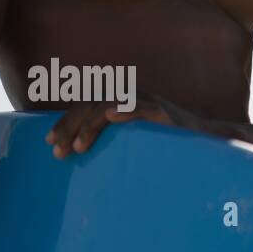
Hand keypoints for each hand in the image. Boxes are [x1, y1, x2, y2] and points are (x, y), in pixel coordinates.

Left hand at [45, 95, 213, 157]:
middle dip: (69, 126)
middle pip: (90, 105)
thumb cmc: (164, 144)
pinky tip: (113, 116)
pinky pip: (142, 106)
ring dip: (90, 125)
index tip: (48, 143)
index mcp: (118, 103)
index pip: (85, 107)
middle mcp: (128, 98)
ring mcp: (145, 103)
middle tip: (56, 151)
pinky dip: (127, 108)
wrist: (203, 140)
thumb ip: (109, 141)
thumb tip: (77, 154)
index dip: (65, 122)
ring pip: (109, 106)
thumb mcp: (131, 142)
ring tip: (77, 147)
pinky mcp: (163, 112)